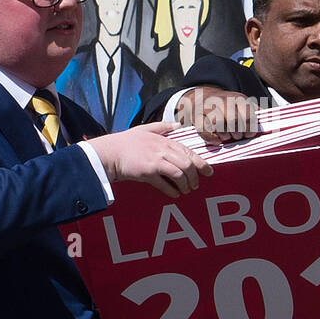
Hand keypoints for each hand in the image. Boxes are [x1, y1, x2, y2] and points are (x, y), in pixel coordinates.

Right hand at [86, 122, 212, 198]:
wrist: (110, 153)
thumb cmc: (126, 142)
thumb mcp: (145, 129)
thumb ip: (162, 126)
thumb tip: (178, 124)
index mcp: (164, 140)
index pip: (188, 152)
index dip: (201, 163)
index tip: (209, 171)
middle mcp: (162, 150)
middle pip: (187, 164)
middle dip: (195, 176)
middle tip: (195, 185)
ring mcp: (155, 161)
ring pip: (179, 174)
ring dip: (185, 185)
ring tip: (186, 190)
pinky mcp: (148, 172)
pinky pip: (165, 184)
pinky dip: (172, 190)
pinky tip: (175, 194)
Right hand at [175, 86, 259, 143]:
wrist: (203, 96)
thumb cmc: (228, 106)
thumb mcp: (243, 104)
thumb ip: (257, 112)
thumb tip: (273, 125)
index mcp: (238, 98)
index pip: (247, 114)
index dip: (250, 128)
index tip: (249, 134)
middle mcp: (223, 101)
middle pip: (233, 119)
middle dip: (237, 132)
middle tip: (238, 137)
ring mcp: (209, 107)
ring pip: (218, 123)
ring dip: (225, 135)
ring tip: (227, 137)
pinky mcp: (197, 116)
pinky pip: (203, 129)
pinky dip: (211, 137)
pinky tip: (217, 141)